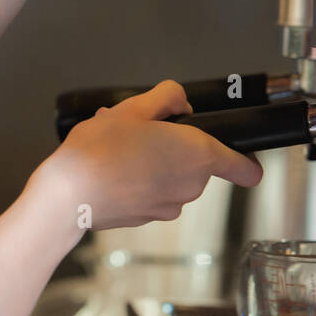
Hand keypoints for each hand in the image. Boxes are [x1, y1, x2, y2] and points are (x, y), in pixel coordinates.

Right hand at [38, 80, 263, 230]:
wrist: (68, 194)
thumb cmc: (99, 151)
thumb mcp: (133, 108)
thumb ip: (167, 97)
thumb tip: (180, 102)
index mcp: (198, 155)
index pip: (244, 168)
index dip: (247, 162)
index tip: (245, 160)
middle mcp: (190, 186)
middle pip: (198, 165)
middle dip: (175, 148)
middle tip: (141, 133)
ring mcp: (169, 206)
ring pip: (172, 179)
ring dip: (154, 164)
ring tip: (117, 149)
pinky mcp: (147, 218)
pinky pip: (153, 195)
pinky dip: (139, 183)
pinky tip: (111, 169)